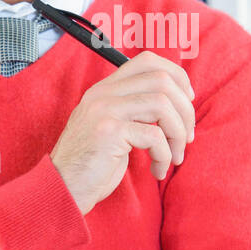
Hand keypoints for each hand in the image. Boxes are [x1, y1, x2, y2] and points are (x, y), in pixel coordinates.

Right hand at [50, 51, 196, 214]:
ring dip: (178, 133)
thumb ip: (135, 111)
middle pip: (161, 80)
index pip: (147, 61)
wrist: (63, 188)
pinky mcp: (109, 131)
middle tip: (187, 137)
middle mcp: (103, 94)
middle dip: (185, 110)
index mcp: (105, 89)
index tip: (187, 100)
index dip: (176, 76)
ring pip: (162, 104)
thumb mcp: (113, 128)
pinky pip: (154, 135)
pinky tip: (158, 170)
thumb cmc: (93, 165)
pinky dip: (164, 155)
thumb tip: (178, 104)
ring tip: (175, 156)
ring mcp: (105, 110)